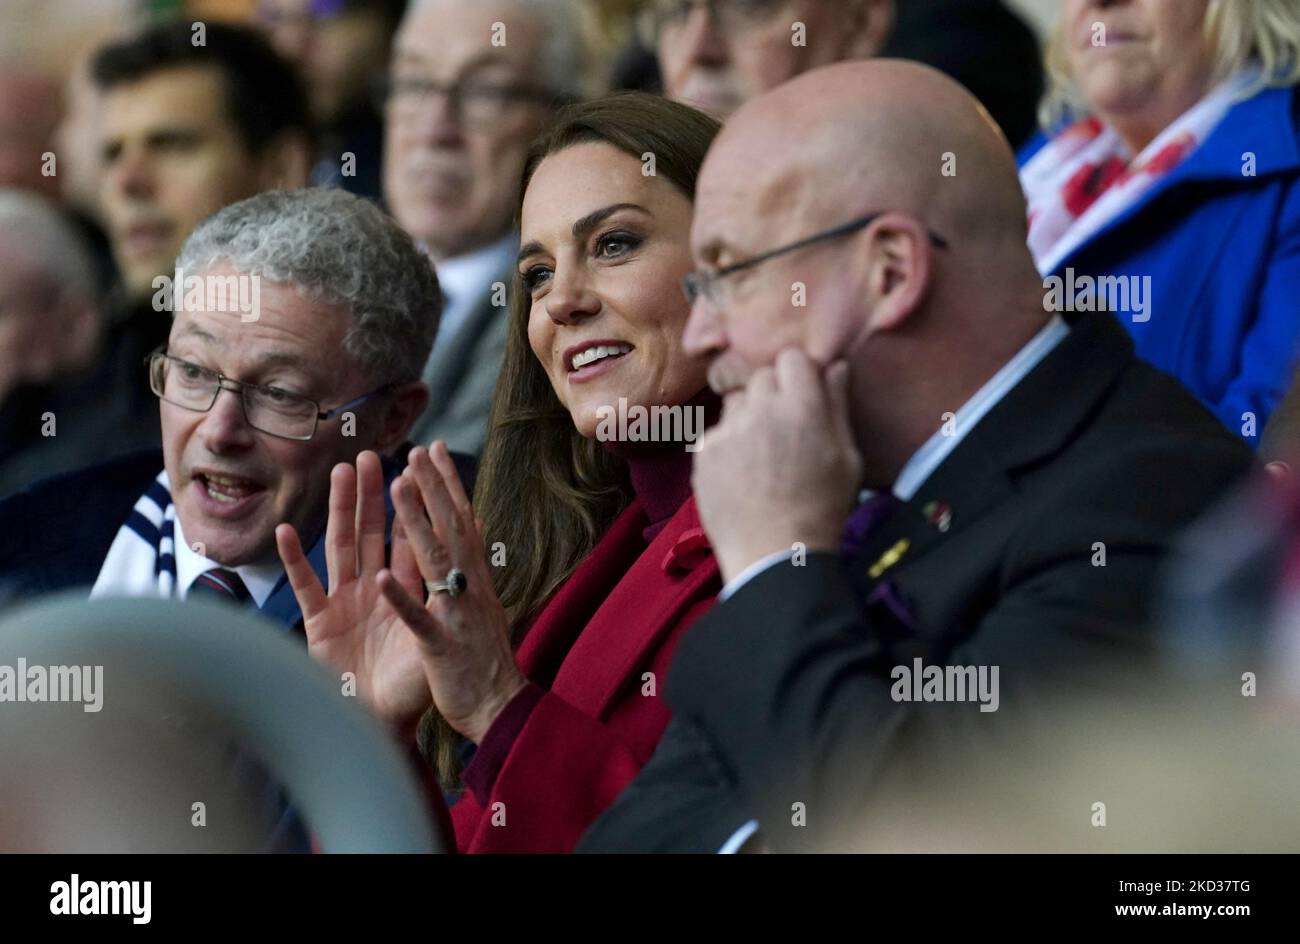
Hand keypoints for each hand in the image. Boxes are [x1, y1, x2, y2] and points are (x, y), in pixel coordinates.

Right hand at [275, 451, 431, 741]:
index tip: (414, 467)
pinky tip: (287, 531)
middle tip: (372, 456)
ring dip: (342, 511)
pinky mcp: (320, 624)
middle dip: (373, 495)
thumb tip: (471, 567)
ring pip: (342, 546)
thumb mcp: (438, 638)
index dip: (411, 506)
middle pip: (372, 533)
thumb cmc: (412, 689)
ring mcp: (344, 603)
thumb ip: (446, 598)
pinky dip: (295, 559)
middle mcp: (372, 590)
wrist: (383, 726)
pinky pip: (306, 586)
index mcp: (404, 592)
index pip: (409, 540)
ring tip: (342, 474)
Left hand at [376, 442, 527, 744]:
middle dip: (430, 487)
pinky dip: (400, 599)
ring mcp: (454, 614)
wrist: (498, 709)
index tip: (433, 448)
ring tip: (397, 487)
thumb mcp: (484, 602)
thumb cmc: (484, 658)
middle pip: (447, 528)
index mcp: (474, 578)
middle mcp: (467, 588)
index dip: (446, 484)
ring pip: (431, 560)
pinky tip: (380, 577)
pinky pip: (417, 619)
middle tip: (414, 450)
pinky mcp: (439, 647)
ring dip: (414, 521)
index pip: (459, 520)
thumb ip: (475, 564)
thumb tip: (475, 523)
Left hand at [692, 350, 862, 582]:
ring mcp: (728, 430)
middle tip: (784, 426)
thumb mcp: (847, 458)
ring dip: (748, 416)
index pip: (791, 357)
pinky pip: (718, 432)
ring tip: (762, 453)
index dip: (798, 373)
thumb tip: (835, 366)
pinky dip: (728, 444)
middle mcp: (761, 410)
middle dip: (773, 392)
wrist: (773, 555)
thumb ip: (837, 406)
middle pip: (761, 376)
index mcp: (802, 408)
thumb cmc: (822, 508)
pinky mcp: (704, 452)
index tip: (803, 392)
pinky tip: (742, 473)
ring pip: (736, 402)